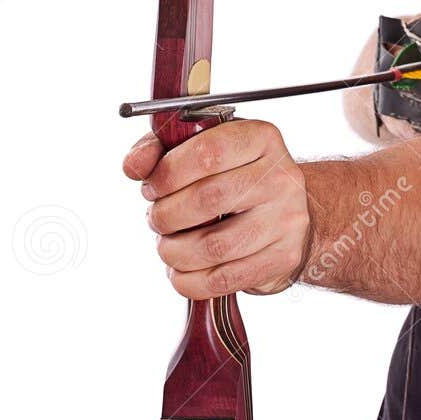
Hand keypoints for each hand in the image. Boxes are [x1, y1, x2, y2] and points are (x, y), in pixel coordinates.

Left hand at [122, 120, 311, 298]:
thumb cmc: (235, 178)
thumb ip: (160, 150)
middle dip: (166, 215)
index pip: (208, 152)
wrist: (287, 213)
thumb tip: (133, 166)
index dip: (168, 173)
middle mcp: (280, 177)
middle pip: (207, 200)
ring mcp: (286, 220)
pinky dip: (190, 281)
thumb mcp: (202, 150)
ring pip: (214, 246)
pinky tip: (182, 270)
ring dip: (174, 251)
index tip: (152, 188)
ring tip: (168, 246)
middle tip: (157, 219)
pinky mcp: (283, 257)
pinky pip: (225, 279)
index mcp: (260, 139)